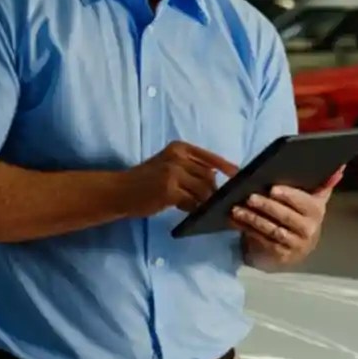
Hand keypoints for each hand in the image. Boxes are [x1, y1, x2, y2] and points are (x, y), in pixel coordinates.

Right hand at [124, 141, 239, 216]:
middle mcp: (177, 157)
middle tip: (217, 203)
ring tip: (199, 208)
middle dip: (214, 191)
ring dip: (205, 202)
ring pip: (203, 190)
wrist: (121, 190)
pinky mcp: (169, 190)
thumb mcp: (167, 165)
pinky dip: (193, 208)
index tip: (237, 176)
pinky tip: (186, 210)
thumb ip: (190, 169)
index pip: (209, 157)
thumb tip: (216, 181)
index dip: (225, 166)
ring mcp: (173, 173)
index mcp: (179, 148)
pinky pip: (192, 202)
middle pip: (208, 176)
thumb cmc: (146, 180)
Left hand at [231, 167, 343, 270]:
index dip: (289, 196)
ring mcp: (296, 244)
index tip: (273, 188)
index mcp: (316, 211)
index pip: (304, 202)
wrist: (293, 247)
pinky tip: (237, 221)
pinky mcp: (282, 255)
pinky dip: (248, 230)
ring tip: (237, 209)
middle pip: (286, 216)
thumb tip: (340, 167)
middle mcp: (309, 229)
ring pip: (272, 229)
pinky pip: (263, 241)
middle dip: (267, 206)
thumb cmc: (299, 215)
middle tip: (250, 197)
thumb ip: (323, 183)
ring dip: (253, 219)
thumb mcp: (310, 199)